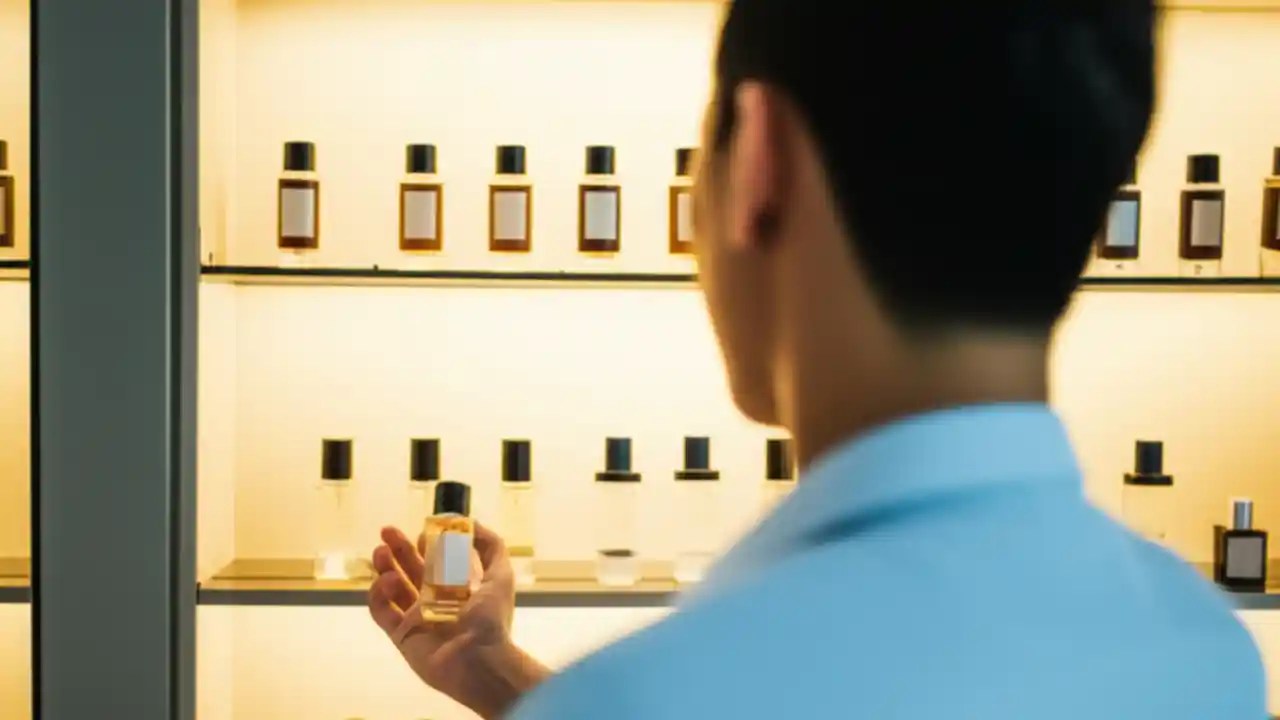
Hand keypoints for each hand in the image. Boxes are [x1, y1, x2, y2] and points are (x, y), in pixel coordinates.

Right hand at [369, 523, 548, 718]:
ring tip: (381, 553)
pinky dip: (378, 593)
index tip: (422, 534)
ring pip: (391, 588)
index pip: (435, 562)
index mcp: (457, 587)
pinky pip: (381, 611)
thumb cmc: (490, 618)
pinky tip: (387, 580)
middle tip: (386, 531)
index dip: (426, 545)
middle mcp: (434, 600)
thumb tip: (470, 523)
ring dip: (384, 567)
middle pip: (409, 570)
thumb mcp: (500, 575)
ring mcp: (415, 617)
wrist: (479, 660)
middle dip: (397, 549)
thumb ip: (490, 546)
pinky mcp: (400, 633)